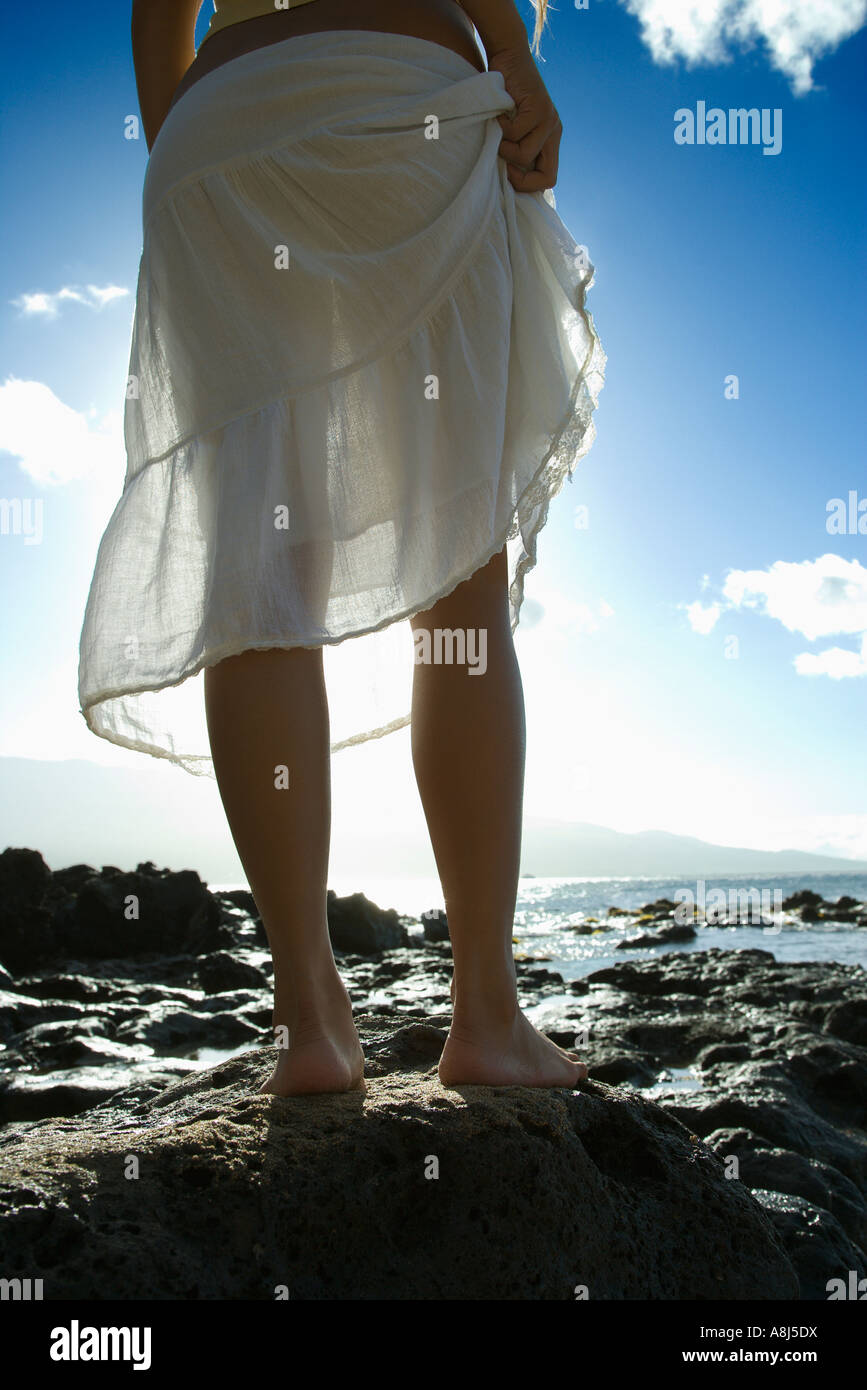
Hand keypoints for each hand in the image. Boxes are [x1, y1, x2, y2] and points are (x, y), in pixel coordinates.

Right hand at [487, 43, 561, 192]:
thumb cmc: (503, 95)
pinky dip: (500, 128)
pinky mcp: (539, 108)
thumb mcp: (511, 127)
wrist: (509, 55)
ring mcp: (549, 120)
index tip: (508, 176)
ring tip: (496, 130)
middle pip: (548, 177)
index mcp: (550, 139)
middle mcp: (554, 131)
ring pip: (525, 155)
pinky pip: (515, 134)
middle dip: (521, 180)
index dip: (528, 186)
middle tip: (502, 165)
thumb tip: (506, 180)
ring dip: (503, 149)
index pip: (549, 179)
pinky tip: (497, 114)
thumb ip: (515, 147)